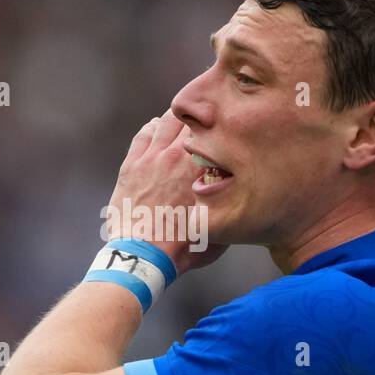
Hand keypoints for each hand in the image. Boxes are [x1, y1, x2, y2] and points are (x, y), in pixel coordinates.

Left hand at [105, 109, 227, 275]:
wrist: (144, 255)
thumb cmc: (184, 246)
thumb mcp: (220, 227)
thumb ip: (231, 204)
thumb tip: (242, 194)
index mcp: (201, 168)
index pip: (215, 132)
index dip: (222, 125)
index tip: (228, 126)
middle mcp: (176, 155)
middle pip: (191, 120)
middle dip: (201, 118)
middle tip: (207, 118)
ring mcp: (151, 158)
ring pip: (166, 122)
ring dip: (176, 119)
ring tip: (184, 119)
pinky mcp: (131, 166)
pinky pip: (144, 135)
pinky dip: (152, 128)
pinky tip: (157, 128)